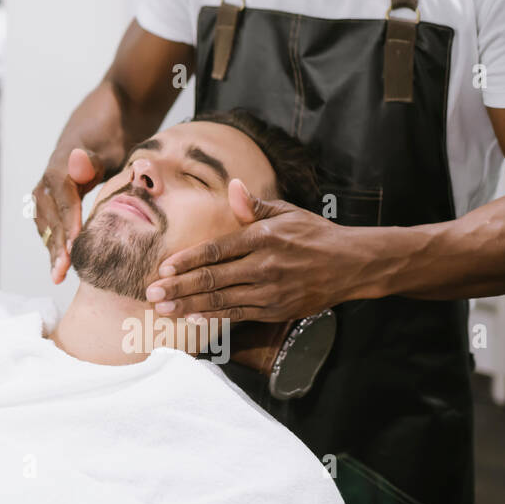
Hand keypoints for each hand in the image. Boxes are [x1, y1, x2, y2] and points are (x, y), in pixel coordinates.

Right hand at [32, 148, 103, 283]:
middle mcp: (44, 188)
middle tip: (63, 270)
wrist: (87, 148)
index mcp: (58, 172)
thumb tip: (77, 160)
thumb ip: (90, 159)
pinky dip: (53, 250)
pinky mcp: (43, 212)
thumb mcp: (101, 151)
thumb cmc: (99, 153)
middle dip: (57, 245)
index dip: (68, 223)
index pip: (64, 201)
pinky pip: (47, 233)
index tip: (74, 244)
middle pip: (51, 219)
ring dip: (52, 253)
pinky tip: (59, 269)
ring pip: (45, 230)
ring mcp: (41, 201)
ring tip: (58, 276)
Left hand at [144, 179, 359, 321]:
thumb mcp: (287, 212)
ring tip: (163, 309)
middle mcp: (265, 266)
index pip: (216, 250)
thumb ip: (254, 206)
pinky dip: (214, 316)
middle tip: (151, 293)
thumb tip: (235, 186)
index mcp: (263, 238)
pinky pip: (239, 314)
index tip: (163, 268)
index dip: (187, 261)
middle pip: (213, 278)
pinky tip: (192, 316)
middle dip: (178, 287)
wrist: (353, 264)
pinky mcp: (278, 310)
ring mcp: (271, 291)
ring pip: (222, 300)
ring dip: (189, 305)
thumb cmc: (314, 234)